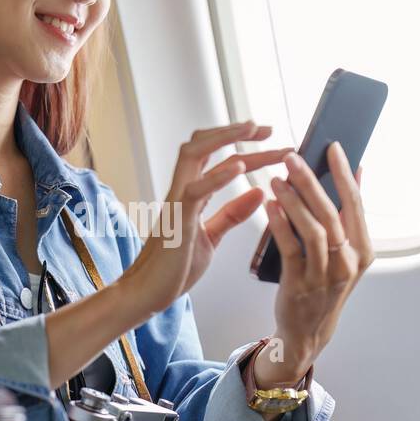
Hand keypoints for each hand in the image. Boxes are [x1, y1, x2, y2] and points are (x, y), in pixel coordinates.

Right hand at [118, 120, 291, 317]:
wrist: (148, 293)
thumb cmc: (174, 268)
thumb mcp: (212, 237)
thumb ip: (233, 214)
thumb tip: (258, 193)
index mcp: (192, 195)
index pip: (219, 160)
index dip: (245, 147)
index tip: (270, 139)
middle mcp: (182, 190)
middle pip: (203, 144)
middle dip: (234, 131)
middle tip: (266, 127)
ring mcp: (177, 201)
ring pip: (194, 154)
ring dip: (224, 138)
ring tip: (251, 130)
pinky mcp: (176, 219)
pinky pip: (195, 189)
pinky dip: (217, 175)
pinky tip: (239, 166)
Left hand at [253, 143, 373, 387]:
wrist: (307, 331)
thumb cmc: (324, 283)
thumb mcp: (346, 251)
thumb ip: (350, 214)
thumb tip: (358, 170)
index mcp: (363, 249)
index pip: (356, 203)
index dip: (344, 174)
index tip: (332, 146)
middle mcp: (349, 262)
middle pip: (332, 213)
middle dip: (311, 181)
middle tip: (292, 156)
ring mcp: (325, 275)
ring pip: (313, 230)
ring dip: (294, 201)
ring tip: (276, 178)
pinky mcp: (300, 285)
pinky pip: (290, 249)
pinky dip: (280, 225)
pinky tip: (269, 206)